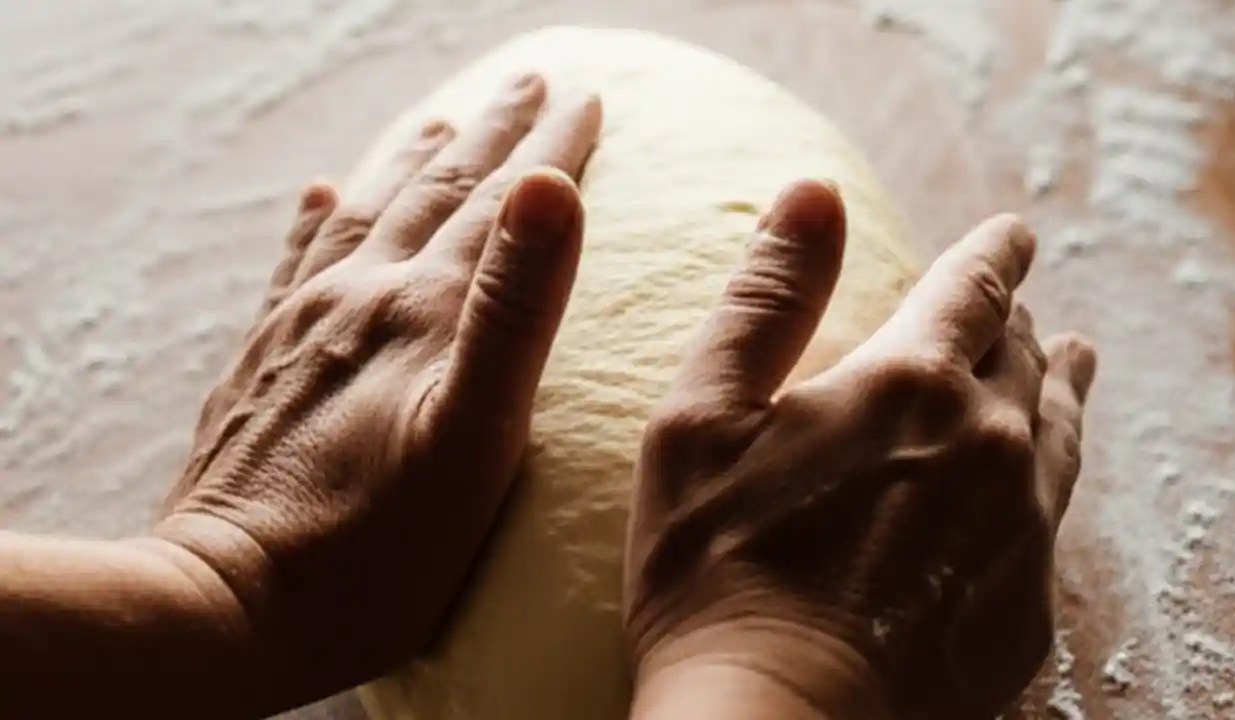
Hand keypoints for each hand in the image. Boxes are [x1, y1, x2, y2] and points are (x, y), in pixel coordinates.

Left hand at [150, 75, 601, 706]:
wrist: (231, 602)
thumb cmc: (374, 546)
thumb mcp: (473, 435)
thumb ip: (513, 310)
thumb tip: (547, 190)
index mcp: (422, 313)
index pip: (502, 210)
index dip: (550, 152)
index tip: (587, 99)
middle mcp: (360, 297)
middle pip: (438, 192)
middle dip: (494, 134)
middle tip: (530, 83)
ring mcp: (305, 323)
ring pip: (371, 211)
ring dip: (417, 159)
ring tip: (445, 120)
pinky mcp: (267, 356)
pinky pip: (299, 260)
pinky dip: (322, 216)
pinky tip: (327, 194)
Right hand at [624, 183, 1096, 718]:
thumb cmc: (714, 570)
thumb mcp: (701, 418)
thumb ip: (763, 297)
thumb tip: (812, 194)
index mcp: (910, 381)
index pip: (976, 286)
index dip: (994, 252)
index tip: (1012, 232)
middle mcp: (989, 442)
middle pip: (1023, 355)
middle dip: (1016, 320)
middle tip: (1011, 307)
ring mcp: (1019, 528)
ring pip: (1060, 428)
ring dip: (1060, 384)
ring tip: (1072, 361)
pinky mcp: (1025, 605)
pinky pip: (1053, 514)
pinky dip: (1047, 474)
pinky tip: (1032, 482)